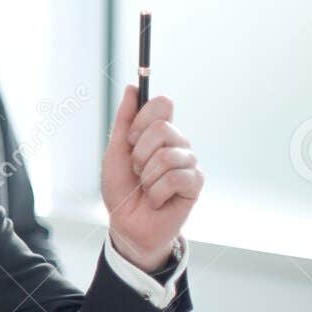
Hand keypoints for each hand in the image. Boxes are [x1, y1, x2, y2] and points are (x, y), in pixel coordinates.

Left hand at [102, 86, 202, 271]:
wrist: (127, 224)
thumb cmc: (122, 189)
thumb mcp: (115, 153)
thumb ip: (124, 121)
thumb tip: (131, 88)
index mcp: (159, 132)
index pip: (163, 104)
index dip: (142, 119)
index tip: (130, 139)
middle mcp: (177, 143)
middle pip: (163, 128)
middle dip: (139, 153)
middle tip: (136, 170)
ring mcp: (188, 162)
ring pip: (167, 155)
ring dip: (147, 177)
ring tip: (146, 188)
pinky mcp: (195, 183)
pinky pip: (176, 177)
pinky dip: (157, 192)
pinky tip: (157, 199)